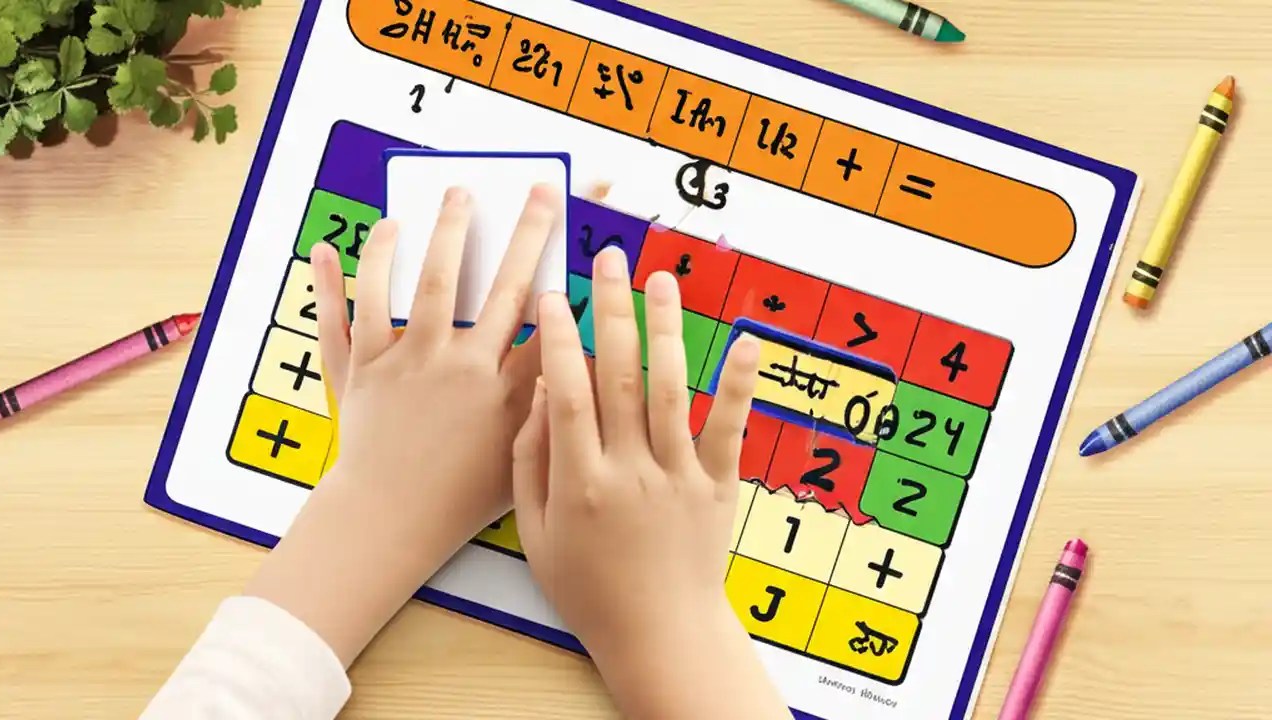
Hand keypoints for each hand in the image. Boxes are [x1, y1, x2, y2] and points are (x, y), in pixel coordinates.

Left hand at [245, 184, 561, 664]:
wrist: (388, 522)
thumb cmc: (457, 500)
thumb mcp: (519, 459)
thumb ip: (542, 407)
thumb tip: (566, 358)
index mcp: (502, 390)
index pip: (548, 318)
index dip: (574, 274)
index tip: (590, 241)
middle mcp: (458, 365)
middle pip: (501, 284)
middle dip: (527, 233)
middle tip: (541, 191)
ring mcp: (406, 362)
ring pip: (429, 282)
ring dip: (445, 232)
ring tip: (457, 194)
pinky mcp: (361, 368)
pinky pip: (348, 314)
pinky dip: (339, 278)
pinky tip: (338, 243)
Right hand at [511, 247, 789, 718]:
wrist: (660, 635)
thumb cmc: (590, 588)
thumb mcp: (537, 534)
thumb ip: (532, 463)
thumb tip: (541, 394)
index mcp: (580, 485)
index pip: (566, 394)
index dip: (558, 340)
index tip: (554, 297)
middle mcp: (631, 474)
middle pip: (619, 376)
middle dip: (613, 310)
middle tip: (607, 259)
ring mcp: (679, 478)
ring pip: (670, 390)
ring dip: (666, 328)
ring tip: (661, 278)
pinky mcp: (719, 487)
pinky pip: (730, 428)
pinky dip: (738, 384)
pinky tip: (747, 339)